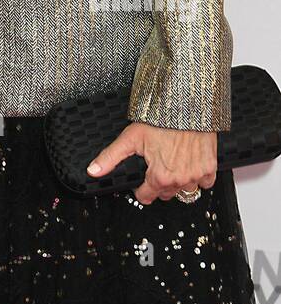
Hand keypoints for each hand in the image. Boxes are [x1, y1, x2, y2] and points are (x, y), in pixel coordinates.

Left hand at [87, 122, 216, 204]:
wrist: (187, 107)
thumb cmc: (161, 120)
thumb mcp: (131, 137)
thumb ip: (111, 157)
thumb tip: (93, 171)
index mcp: (159, 177)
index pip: (146, 197)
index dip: (140, 188)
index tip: (141, 179)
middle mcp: (179, 180)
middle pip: (165, 194)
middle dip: (159, 183)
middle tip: (157, 165)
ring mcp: (196, 175)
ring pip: (185, 190)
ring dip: (178, 181)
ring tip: (173, 163)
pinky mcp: (210, 168)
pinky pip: (205, 183)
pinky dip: (198, 176)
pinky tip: (190, 164)